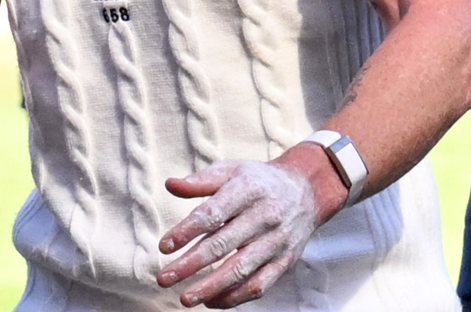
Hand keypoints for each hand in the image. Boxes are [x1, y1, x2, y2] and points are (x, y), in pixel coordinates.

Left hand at [155, 159, 321, 307]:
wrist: (306, 191)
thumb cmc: (259, 181)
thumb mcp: (231, 170)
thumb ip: (200, 181)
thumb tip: (170, 185)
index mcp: (247, 190)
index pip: (212, 214)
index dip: (186, 231)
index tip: (164, 246)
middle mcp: (264, 217)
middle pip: (222, 246)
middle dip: (190, 265)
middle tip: (164, 278)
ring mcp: (276, 242)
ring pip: (241, 270)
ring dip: (211, 287)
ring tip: (185, 298)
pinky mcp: (285, 261)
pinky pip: (260, 285)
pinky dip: (235, 297)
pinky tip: (211, 301)